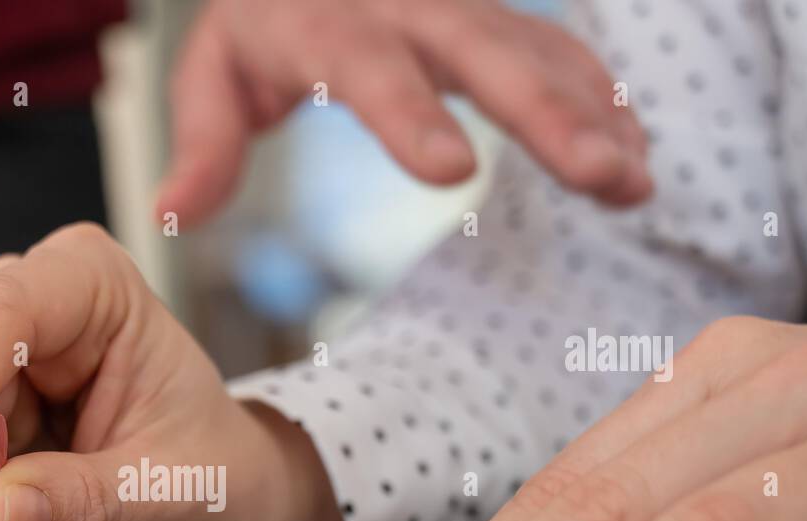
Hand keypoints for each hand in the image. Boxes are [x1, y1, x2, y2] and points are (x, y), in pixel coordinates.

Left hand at [158, 0, 651, 226]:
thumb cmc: (257, 20)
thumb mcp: (212, 75)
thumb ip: (202, 146)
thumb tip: (171, 215)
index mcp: (325, 24)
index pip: (369, 69)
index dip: (410, 117)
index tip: (454, 172)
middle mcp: (406, 5)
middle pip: (481, 52)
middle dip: (544, 115)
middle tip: (600, 176)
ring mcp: (460, 6)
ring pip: (537, 49)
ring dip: (592, 114)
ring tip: (635, 183)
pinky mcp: (495, 16)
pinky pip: (560, 50)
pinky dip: (599, 98)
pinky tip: (635, 150)